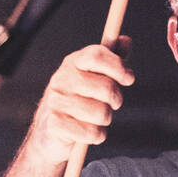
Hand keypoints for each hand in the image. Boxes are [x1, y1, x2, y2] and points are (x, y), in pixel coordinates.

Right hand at [29, 36, 133, 166]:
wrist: (49, 134)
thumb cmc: (78, 102)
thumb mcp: (94, 78)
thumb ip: (112, 60)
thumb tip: (125, 40)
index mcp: (73, 63)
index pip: (97, 55)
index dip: (117, 66)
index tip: (129, 78)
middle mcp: (62, 79)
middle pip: (106, 87)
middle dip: (115, 100)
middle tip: (110, 104)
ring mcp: (56, 101)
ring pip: (102, 113)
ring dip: (104, 121)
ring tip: (94, 119)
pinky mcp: (55, 124)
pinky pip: (92, 132)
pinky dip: (96, 136)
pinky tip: (86, 133)